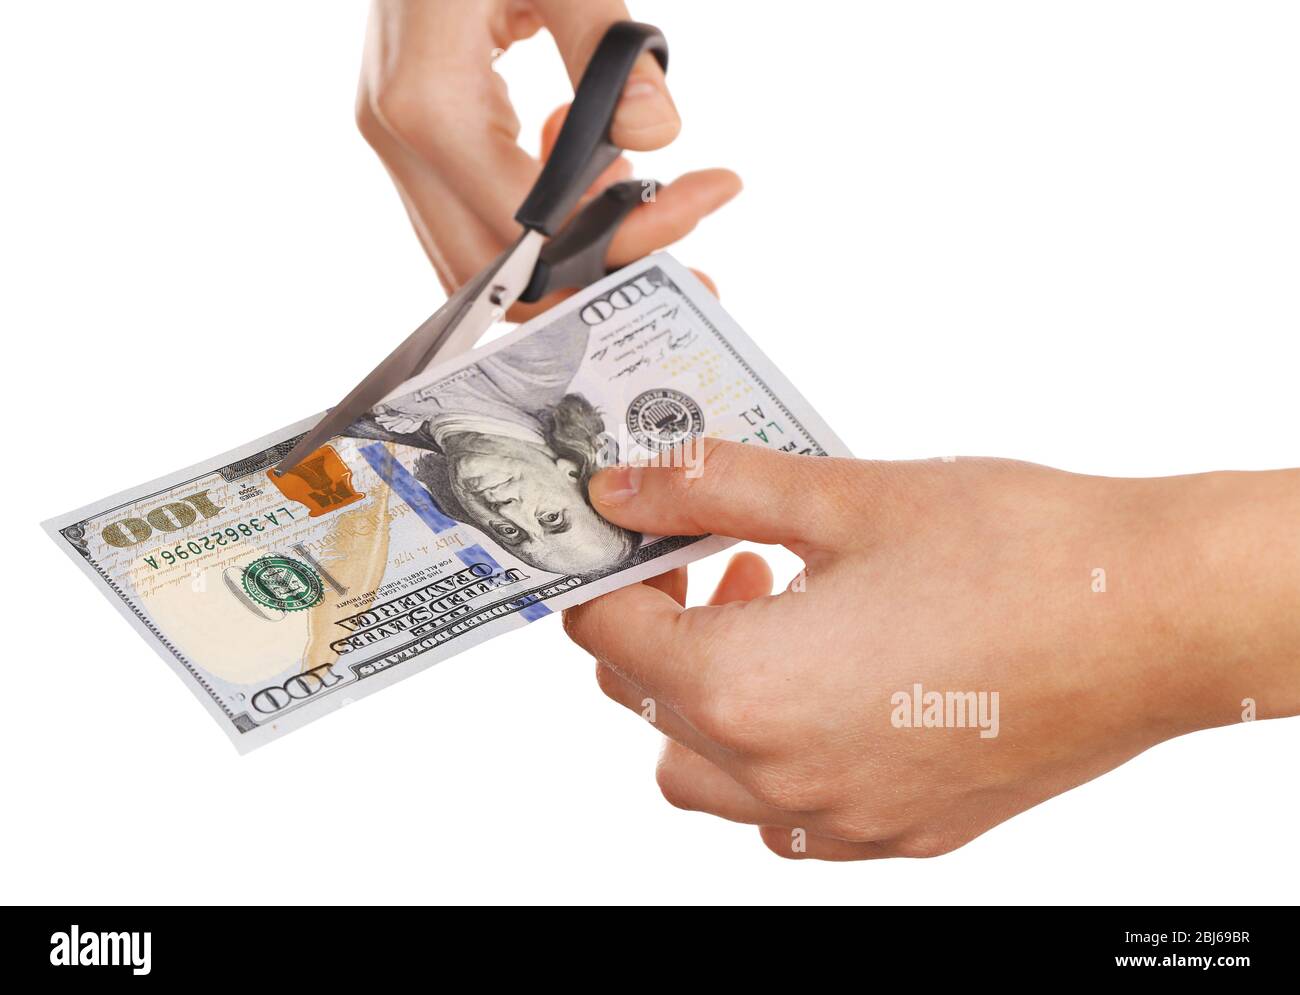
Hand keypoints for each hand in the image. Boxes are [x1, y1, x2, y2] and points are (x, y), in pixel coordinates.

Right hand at [357, 0, 740, 317]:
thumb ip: (606, 46)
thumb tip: (656, 131)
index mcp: (430, 103)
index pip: (536, 227)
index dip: (624, 233)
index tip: (699, 200)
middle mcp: (403, 140)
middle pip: (501, 277)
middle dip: (598, 273)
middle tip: (680, 244)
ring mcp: (399, 145)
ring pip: (487, 259)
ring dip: (572, 245)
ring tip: (640, 188)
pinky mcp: (413, 138)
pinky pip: (479, 215)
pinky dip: (544, 213)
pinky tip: (592, 158)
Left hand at [563, 441, 1299, 858]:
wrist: (1156, 618)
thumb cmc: (1012, 550)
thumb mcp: (841, 499)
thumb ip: (712, 490)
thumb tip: (624, 487)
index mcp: (747, 690)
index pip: (610, 640)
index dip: (610, 577)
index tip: (642, 534)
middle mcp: (782, 776)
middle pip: (648, 707)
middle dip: (661, 627)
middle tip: (724, 559)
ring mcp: (845, 817)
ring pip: (706, 777)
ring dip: (708, 699)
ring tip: (780, 619)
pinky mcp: (903, 833)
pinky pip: (789, 817)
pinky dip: (774, 757)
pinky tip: (832, 687)